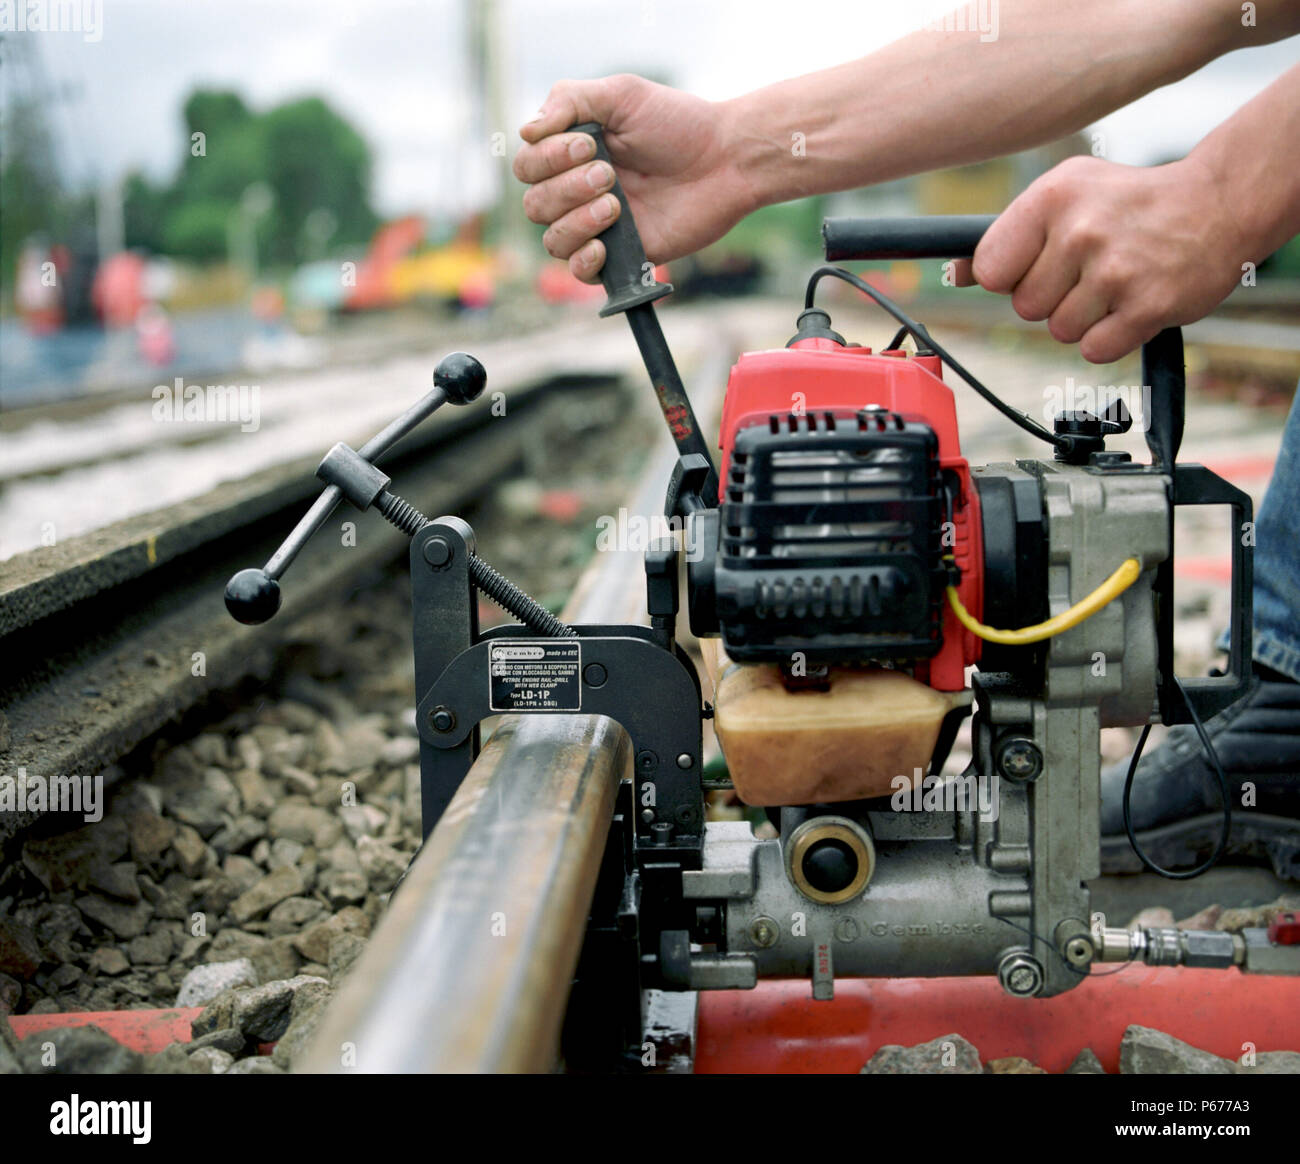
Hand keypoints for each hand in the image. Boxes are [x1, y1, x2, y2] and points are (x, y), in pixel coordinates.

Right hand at [514, 74, 754, 281]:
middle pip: (534, 205)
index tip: (590, 146)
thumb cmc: (677, 124)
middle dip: (567, 189)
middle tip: (611, 174)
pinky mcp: (621, 256)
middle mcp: (578, 191)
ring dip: (576, 221)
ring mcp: (597, 226)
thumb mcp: (621, 94)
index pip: (527, 166)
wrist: (725, 161)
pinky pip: (580, 272)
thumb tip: (525, 132)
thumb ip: (569, 101)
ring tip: (615, 205)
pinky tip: (603, 244)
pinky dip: (583, 260)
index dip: (548, 159)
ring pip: (552, 240)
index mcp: (571, 154)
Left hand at [960, 155, 1243, 363]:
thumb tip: (955, 274)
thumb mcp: (1065, 194)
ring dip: (1083, 318)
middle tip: (1088, 271)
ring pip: (1059, 331)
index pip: (992, 270)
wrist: (1216, 203)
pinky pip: (1094, 349)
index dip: (1011, 278)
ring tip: (1113, 282)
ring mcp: (1115, 271)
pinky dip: (1109, 337)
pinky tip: (1129, 303)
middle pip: (1025, 307)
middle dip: (1052, 298)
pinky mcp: (1147, 305)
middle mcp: (1081, 232)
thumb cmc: (1127, 203)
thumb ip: (1008, 235)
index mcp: (1052, 198)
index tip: (1037, 266)